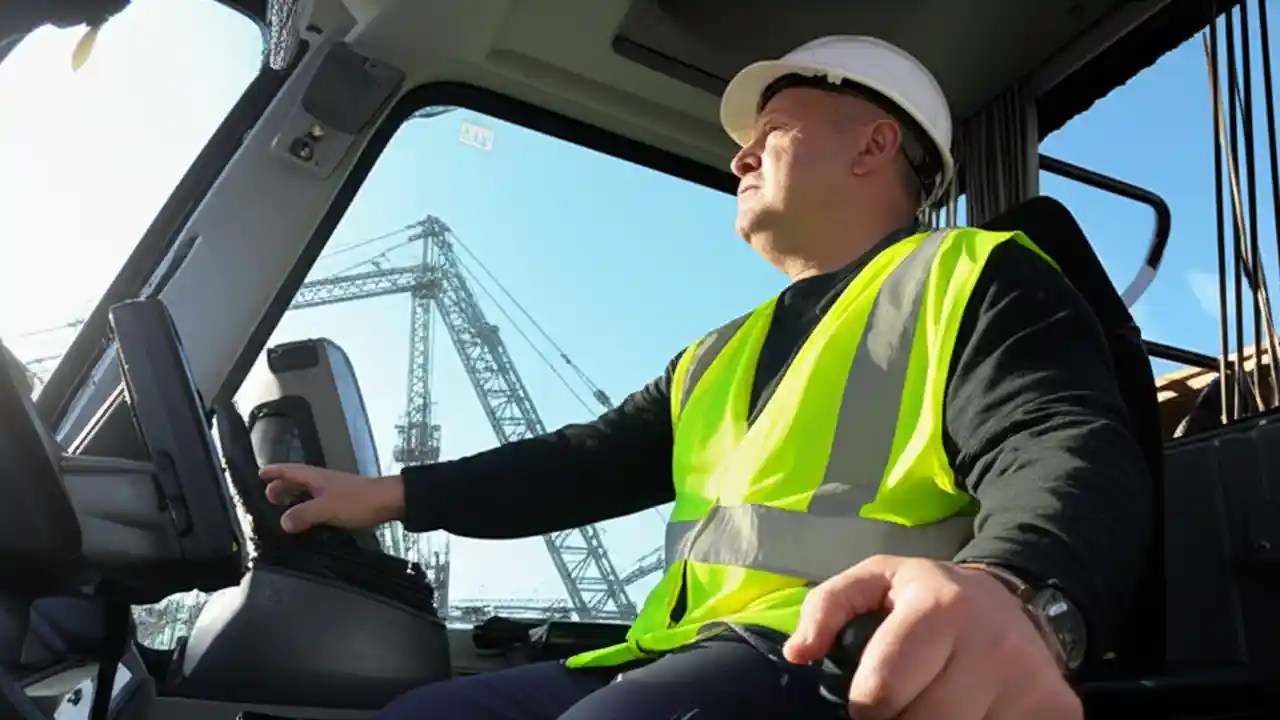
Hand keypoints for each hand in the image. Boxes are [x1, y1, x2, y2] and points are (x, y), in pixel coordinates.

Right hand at [259, 463, 403, 532]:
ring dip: (294, 497)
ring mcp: (334, 490)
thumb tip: (282, 522)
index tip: (259, 474)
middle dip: (281, 486)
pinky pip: (318, 502)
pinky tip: (309, 520)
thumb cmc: (358, 501)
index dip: (274, 471)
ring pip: (308, 491)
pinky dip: (308, 507)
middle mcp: (323, 481)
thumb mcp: (326, 508)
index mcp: (315, 477)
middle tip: (268, 498)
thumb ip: (303, 514)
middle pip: (297, 480)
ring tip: (284, 510)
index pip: (289, 470)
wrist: (390, 502)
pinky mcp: (343, 502)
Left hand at [782, 555, 1082, 719]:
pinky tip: (973, 713)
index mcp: (937, 608)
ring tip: (937, 706)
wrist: (1012, 600)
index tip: (873, 699)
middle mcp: (990, 643)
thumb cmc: (924, 597)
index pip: (883, 690)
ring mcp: (1029, 680)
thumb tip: (798, 653)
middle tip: (908, 705)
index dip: (867, 705)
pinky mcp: (1060, 710)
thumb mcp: (873, 582)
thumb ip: (826, 608)